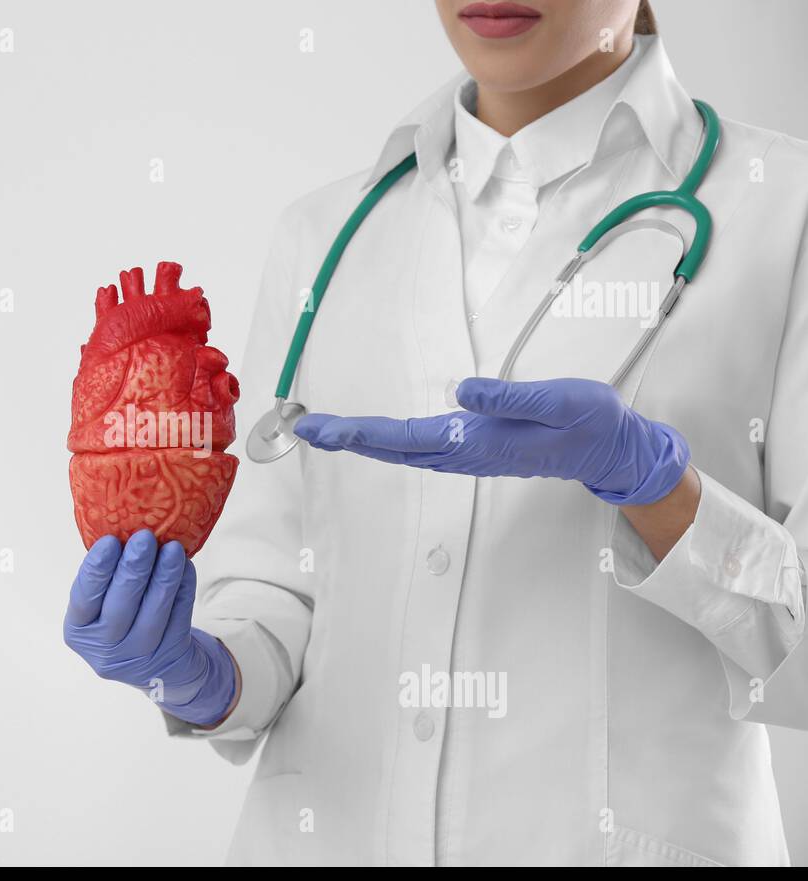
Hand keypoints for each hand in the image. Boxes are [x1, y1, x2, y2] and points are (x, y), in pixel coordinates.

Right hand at [63, 530, 237, 726]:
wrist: (160, 663)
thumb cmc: (124, 618)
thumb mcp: (103, 604)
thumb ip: (107, 576)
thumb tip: (121, 525)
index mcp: (79, 630)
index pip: (84, 598)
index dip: (97, 569)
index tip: (109, 540)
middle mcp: (104, 650)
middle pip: (120, 606)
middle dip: (133, 569)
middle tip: (145, 537)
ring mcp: (138, 659)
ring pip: (153, 613)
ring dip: (164, 577)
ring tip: (173, 548)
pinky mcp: (169, 657)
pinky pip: (179, 619)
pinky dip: (183, 590)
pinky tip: (185, 567)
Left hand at [294, 377, 689, 505]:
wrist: (611, 451)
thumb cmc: (588, 423)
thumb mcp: (559, 403)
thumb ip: (509, 399)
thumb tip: (459, 392)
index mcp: (478, 442)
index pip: (405, 438)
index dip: (360, 433)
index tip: (324, 429)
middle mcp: (465, 453)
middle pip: (392, 448)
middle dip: (346, 438)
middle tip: (302, 427)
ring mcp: (468, 454)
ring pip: (403, 450)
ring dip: (363, 440)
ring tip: (326, 430)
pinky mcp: (474, 448)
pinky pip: (419, 447)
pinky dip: (388, 441)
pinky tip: (372, 436)